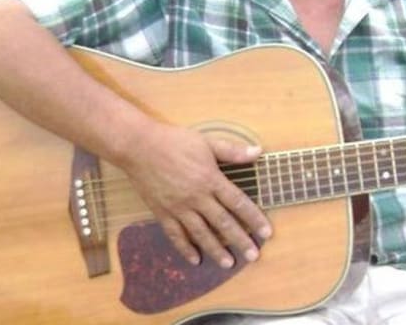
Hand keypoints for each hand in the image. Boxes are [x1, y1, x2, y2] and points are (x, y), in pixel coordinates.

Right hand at [119, 123, 271, 267]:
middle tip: (253, 256)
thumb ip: (233, 151)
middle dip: (239, 240)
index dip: (254, 218)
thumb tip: (258, 151)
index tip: (266, 232)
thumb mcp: (207, 142)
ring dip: (216, 249)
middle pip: (222, 223)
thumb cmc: (175, 142)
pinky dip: (185, 248)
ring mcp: (178, 207)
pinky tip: (195, 259)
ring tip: (228, 263)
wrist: (139, 147)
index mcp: (211, 180)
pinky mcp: (162, 212)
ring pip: (200, 233)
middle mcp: (196, 197)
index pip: (238, 203)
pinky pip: (175, 234)